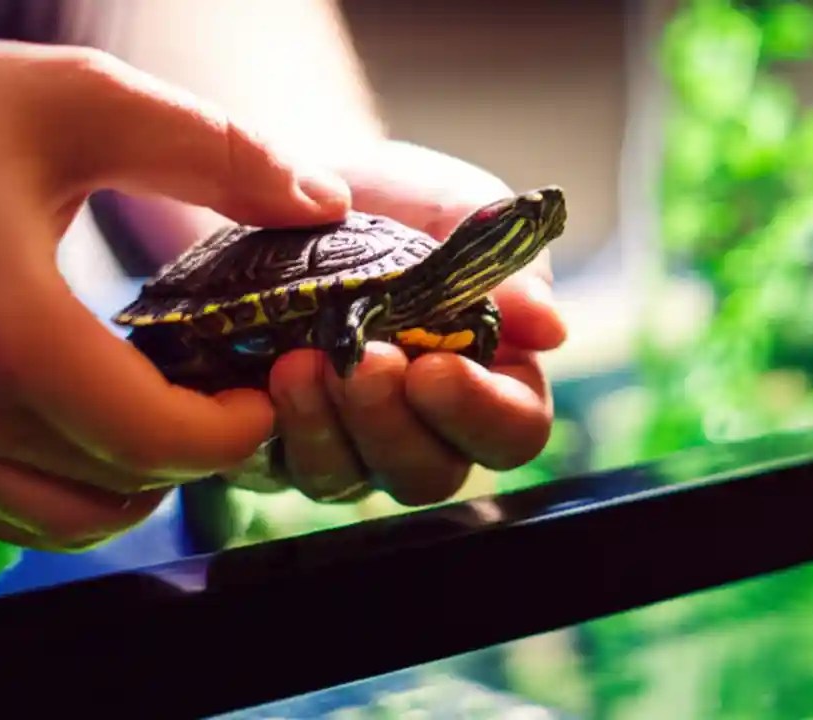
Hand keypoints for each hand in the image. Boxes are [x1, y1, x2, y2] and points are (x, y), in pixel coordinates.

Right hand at [0, 38, 351, 550]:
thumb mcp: (72, 98)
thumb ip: (215, 152)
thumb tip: (322, 203)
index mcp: (0, 332)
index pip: (156, 445)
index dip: (237, 429)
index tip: (267, 382)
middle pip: (120, 493)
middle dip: (200, 451)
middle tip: (234, 386)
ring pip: (59, 519)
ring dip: (137, 479)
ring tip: (171, 401)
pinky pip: (0, 498)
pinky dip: (70, 477)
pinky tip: (91, 405)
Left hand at [256, 141, 566, 504]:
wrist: (299, 190)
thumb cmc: (398, 204)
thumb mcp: (458, 211)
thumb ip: (508, 266)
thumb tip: (548, 329)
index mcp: (491, 382)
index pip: (512, 432)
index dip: (481, 414)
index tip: (437, 367)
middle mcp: (423, 429)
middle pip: (428, 474)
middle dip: (392, 423)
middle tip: (367, 360)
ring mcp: (349, 443)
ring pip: (348, 479)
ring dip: (326, 426)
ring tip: (301, 361)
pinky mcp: (277, 442)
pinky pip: (277, 465)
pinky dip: (272, 424)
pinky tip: (264, 377)